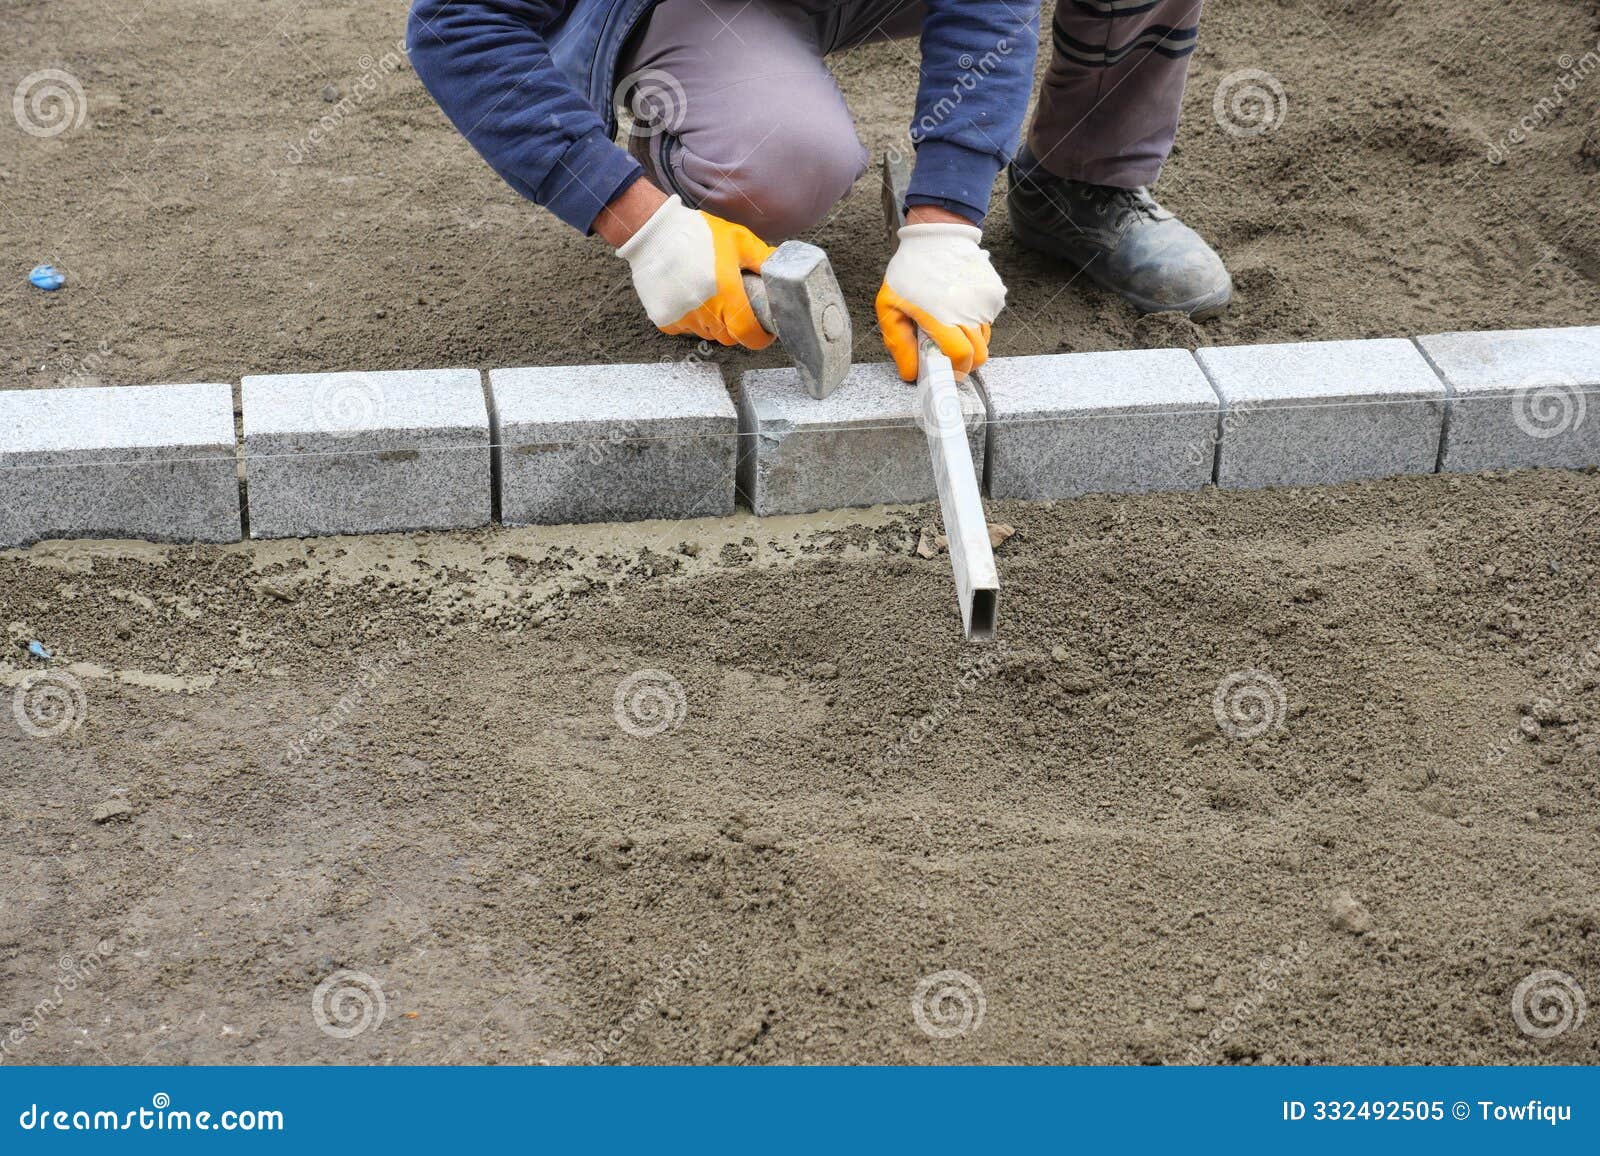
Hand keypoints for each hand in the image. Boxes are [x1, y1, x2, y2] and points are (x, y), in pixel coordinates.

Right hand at [615, 193, 775, 349]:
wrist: (654, 231)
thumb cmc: (698, 234)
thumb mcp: (739, 240)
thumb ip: (764, 259)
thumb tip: (785, 271)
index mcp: (728, 296)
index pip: (750, 336)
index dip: (760, 336)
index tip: (763, 329)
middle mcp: (706, 313)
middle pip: (729, 337)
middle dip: (736, 326)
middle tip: (735, 304)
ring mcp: (683, 319)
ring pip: (707, 333)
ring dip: (714, 322)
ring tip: (710, 295)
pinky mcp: (665, 320)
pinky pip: (685, 328)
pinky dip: (690, 318)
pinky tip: (689, 296)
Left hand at [876, 220, 1005, 380]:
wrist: (937, 235)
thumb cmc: (910, 270)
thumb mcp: (889, 306)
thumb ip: (899, 343)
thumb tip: (912, 374)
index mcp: (940, 315)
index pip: (961, 357)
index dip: (953, 370)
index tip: (943, 370)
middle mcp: (968, 310)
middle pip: (979, 356)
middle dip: (964, 362)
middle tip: (945, 352)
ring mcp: (985, 302)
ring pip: (985, 341)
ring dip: (969, 343)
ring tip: (949, 324)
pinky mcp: (995, 295)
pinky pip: (988, 322)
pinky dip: (975, 323)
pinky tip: (958, 308)